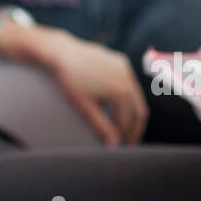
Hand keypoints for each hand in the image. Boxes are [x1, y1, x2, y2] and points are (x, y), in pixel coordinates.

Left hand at [20, 28, 148, 145]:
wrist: (63, 53)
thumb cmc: (72, 81)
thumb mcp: (86, 108)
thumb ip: (102, 128)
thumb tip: (113, 146)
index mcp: (122, 92)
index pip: (128, 121)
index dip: (125, 136)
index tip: (122, 147)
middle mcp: (128, 79)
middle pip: (138, 109)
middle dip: (134, 127)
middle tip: (129, 142)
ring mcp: (125, 68)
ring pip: (135, 96)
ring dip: (132, 112)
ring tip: (124, 126)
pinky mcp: (120, 61)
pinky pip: (129, 82)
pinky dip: (127, 96)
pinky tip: (119, 105)